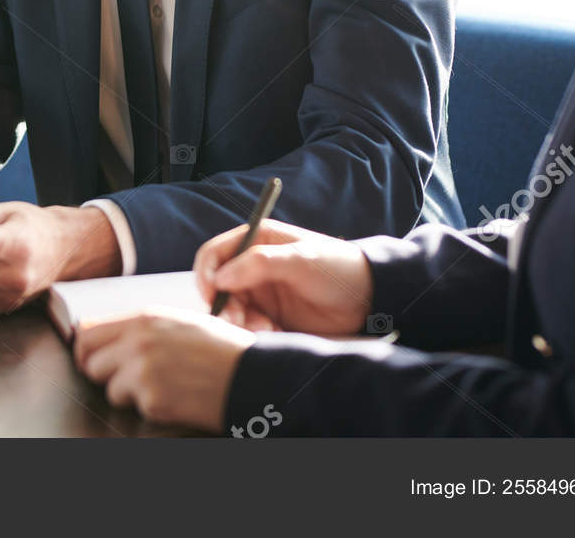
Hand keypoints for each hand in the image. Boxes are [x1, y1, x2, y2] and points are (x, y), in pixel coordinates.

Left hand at [74, 307, 253, 431]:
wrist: (251, 375)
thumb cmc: (218, 348)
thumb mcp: (177, 322)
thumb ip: (139, 328)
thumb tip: (98, 335)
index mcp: (143, 318)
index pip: (87, 332)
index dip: (87, 349)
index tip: (94, 358)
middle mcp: (138, 341)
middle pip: (88, 361)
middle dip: (103, 373)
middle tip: (125, 378)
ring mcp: (143, 371)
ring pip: (109, 388)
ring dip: (128, 393)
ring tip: (160, 385)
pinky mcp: (152, 400)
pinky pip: (134, 407)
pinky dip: (150, 407)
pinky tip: (174, 396)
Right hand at [193, 218, 372, 334]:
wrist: (369, 299)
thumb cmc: (338, 269)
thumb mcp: (300, 260)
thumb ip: (259, 264)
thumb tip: (220, 277)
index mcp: (256, 241)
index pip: (214, 254)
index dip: (206, 273)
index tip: (212, 294)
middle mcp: (252, 266)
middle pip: (217, 287)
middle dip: (224, 305)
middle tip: (239, 320)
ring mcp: (261, 292)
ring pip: (231, 310)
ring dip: (240, 322)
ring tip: (266, 328)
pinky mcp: (270, 316)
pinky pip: (248, 327)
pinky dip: (254, 333)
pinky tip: (275, 332)